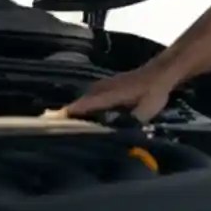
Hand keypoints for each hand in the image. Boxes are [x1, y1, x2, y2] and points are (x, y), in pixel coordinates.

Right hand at [47, 62, 177, 122]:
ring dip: (75, 113)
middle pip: (77, 104)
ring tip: (65, 129)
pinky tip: (85, 119)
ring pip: (83, 101)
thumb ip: (132, 123)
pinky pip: (90, 98)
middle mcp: (100, 89)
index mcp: (106, 95)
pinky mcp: (107, 86)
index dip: (65, 117)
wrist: (161, 72)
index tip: (49, 126)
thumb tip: (122, 139)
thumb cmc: (154, 91)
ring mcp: (102, 86)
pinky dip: (84, 108)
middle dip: (65, 117)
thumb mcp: (146, 110)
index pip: (80, 106)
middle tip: (54, 134)